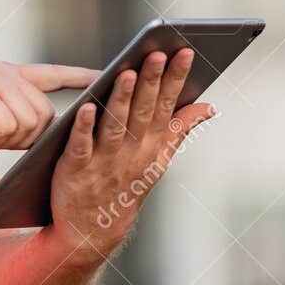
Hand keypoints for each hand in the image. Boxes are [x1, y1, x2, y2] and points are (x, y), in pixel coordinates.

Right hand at [0, 61, 100, 167]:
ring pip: (29, 122)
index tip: (108, 76)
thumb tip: (54, 128)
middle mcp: (4, 72)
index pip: (53, 74)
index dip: (81, 77)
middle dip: (23, 136)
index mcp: (8, 75)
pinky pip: (9, 127)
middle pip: (44, 113)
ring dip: (5, 138)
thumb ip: (22, 120)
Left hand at [47, 48, 213, 262]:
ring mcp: (104, 163)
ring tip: (127, 72)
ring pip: (115, 125)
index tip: (185, 51)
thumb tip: (209, 106)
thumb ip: (178, 130)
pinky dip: (84, 127)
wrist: (92, 233)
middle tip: (158, 53)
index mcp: (151, 147)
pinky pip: (81, 146)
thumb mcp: (157, 161)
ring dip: (122, 99)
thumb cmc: (124, 187)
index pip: (167, 107)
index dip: (176, 79)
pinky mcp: (75, 171)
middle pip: (143, 112)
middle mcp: (131, 153)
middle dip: (152, 82)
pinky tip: (86, 106)